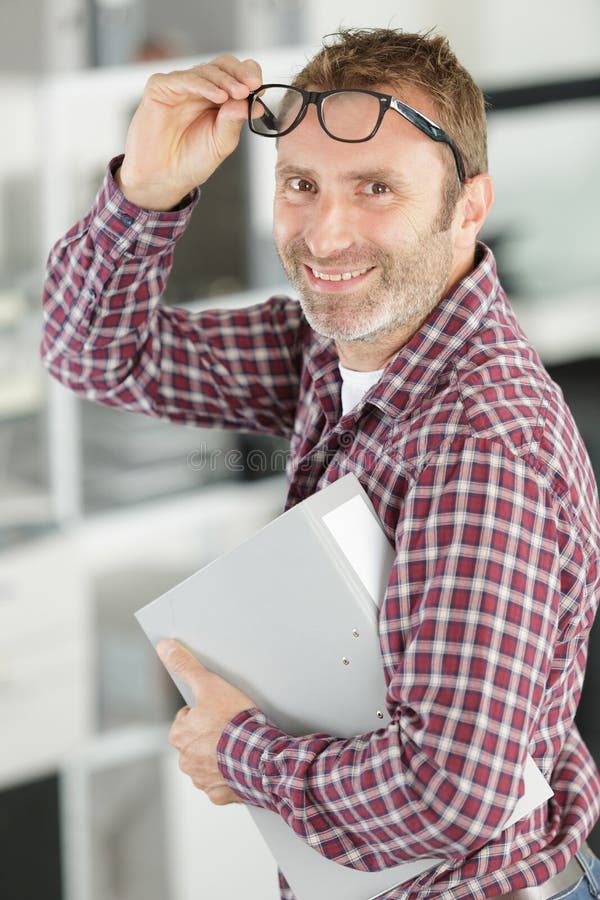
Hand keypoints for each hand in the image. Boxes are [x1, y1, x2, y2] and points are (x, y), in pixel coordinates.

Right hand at [117, 55, 262, 209]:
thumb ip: (235, 121)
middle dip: (240, 74)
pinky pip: (185, 79)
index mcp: (217, 98)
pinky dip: (204, 85)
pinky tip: (219, 96)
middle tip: (252, 86)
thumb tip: (256, 104)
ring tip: (238, 93)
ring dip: (225, 81)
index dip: (249, 76)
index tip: (259, 88)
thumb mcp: (222, 143)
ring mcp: (180, 86)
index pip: (237, 75)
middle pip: (223, 66)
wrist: (164, 178)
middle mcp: (199, 88)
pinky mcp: (160, 87)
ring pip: (206, 70)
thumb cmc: (191, 161)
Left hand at [157, 638, 254, 804]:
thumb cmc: (235, 722)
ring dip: (220, 755)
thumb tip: (165, 647)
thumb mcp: (210, 685)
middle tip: (231, 726)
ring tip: (240, 744)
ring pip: (208, 763)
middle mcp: (186, 761)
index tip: (219, 710)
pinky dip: (231, 774)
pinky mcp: (221, 794)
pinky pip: (223, 783)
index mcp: (180, 735)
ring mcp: (203, 780)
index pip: (186, 718)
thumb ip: (186, 667)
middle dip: (210, 735)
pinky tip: (244, 764)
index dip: (204, 711)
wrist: (262, 757)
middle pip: (195, 742)